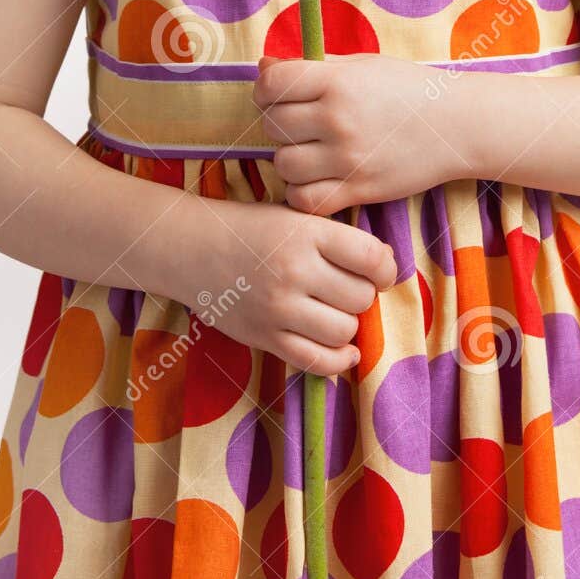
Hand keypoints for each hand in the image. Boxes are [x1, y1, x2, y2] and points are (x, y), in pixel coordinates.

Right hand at [170, 194, 396, 376]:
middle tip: (348, 288)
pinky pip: (317, 362)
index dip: (386, 268)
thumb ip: (337, 237)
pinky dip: (339, 360)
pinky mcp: (264, 337)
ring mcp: (278, 308)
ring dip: (348, 325)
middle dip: (363, 295)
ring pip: (344, 331)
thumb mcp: (295, 216)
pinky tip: (345, 350)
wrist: (193, 249)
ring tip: (335, 311)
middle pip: (361, 298)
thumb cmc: (252, 229)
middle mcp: (294, 271)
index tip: (379, 271)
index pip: (371, 258)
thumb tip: (386, 263)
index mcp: (306, 234)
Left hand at [252, 52, 462, 215]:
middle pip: (273, 126)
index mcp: (337, 82)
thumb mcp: (362, 65)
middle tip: (300, 124)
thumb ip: (312, 66)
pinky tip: (316, 179)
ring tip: (310, 152)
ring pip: (284, 166)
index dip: (266, 89)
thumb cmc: (408, 88)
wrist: (456, 123)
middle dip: (279, 124)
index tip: (279, 93)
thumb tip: (263, 67)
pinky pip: (306, 200)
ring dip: (290, 160)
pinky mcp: (359, 190)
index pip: (271, 85)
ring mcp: (348, 158)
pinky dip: (302, 193)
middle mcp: (338, 119)